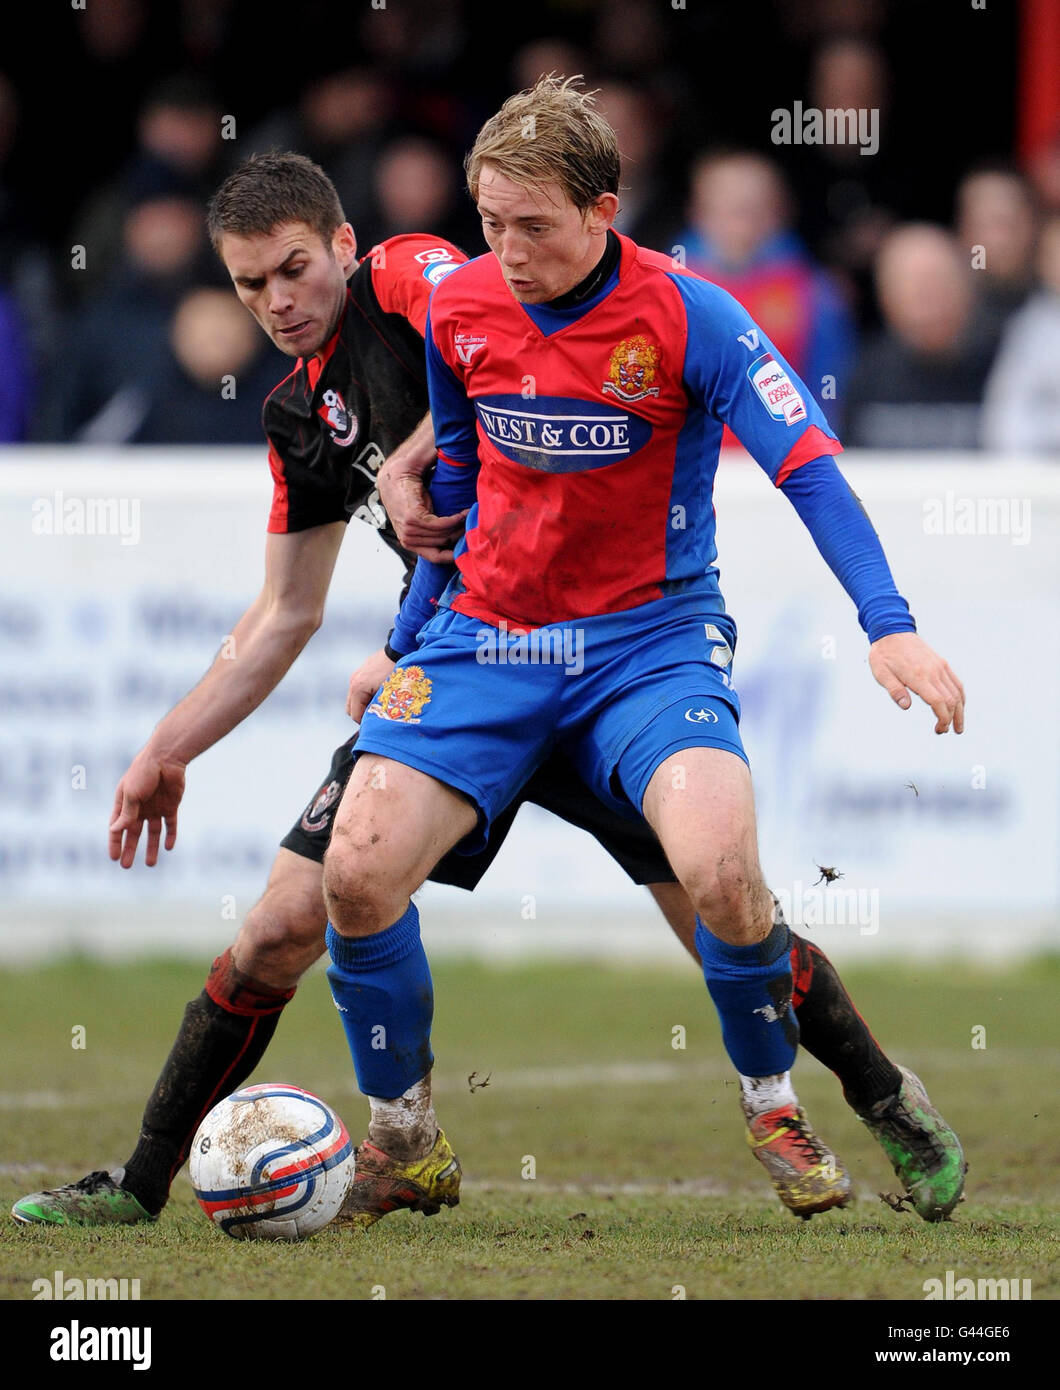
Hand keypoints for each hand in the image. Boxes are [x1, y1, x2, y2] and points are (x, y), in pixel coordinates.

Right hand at [109, 752, 187, 867]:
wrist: (166, 758)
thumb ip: (126, 814)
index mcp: (124, 803)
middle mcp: (139, 807)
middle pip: (134, 833)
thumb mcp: (132, 795)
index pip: (117, 827)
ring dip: (151, 847)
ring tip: (150, 864)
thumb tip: (115, 831)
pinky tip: (168, 847)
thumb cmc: (143, 772)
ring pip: (153, 832)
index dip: (115, 842)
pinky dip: (170, 836)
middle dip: (130, 849)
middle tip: (126, 866)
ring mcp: (155, 807)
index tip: (113, 858)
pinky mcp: (171, 806)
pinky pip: (170, 824)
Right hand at [347, 647, 395, 722]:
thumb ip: (379, 709)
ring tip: (380, 706)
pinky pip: (360, 689)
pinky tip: (380, 695)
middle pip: (351, 708)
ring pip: (355, 699)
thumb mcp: (388, 694)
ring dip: (365, 705)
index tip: (376, 726)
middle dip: (362, 715)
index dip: (365, 724)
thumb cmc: (398, 672)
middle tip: (377, 718)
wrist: (401, 650)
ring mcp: (357, 675)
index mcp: (358, 688)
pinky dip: (366, 696)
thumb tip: (376, 722)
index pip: (355, 715)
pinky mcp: (362, 671)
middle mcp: (354, 681)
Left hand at [377, 467, 466, 561]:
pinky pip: (441, 525)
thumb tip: (458, 538)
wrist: (397, 476)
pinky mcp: (413, 519)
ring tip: (471, 517)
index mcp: (410, 544)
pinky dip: (456, 519)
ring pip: (444, 534)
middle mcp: (408, 540)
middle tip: (474, 526)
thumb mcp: (423, 519)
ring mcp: (409, 531)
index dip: (455, 554)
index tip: (470, 546)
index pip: (436, 557)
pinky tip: (464, 513)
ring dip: (461, 526)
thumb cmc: (411, 495)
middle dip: (461, 536)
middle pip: (444, 544)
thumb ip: (436, 531)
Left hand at [869, 633, 964, 733]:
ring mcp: (940, 666)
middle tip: (945, 731)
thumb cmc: (884, 654)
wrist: (893, 631)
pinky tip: (959, 706)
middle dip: (952, 719)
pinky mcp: (941, 663)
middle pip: (951, 699)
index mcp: (918, 676)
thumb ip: (894, 690)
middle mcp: (933, 671)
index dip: (942, 718)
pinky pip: (956, 682)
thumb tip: (906, 706)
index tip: (939, 729)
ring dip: (960, 710)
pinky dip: (960, 696)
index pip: (938, 701)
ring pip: (957, 691)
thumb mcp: (881, 673)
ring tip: (958, 725)